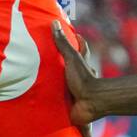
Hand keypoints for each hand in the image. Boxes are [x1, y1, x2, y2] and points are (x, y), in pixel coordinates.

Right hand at [50, 21, 98, 136]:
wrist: (90, 104)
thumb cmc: (82, 80)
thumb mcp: (72, 59)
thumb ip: (63, 44)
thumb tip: (55, 23)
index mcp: (81, 67)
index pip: (82, 51)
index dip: (80, 43)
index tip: (77, 35)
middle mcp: (80, 79)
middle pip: (75, 70)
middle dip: (67, 68)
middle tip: (55, 63)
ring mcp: (76, 94)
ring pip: (68, 89)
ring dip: (61, 90)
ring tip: (47, 90)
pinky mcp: (72, 108)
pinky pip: (64, 109)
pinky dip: (60, 111)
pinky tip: (52, 113)